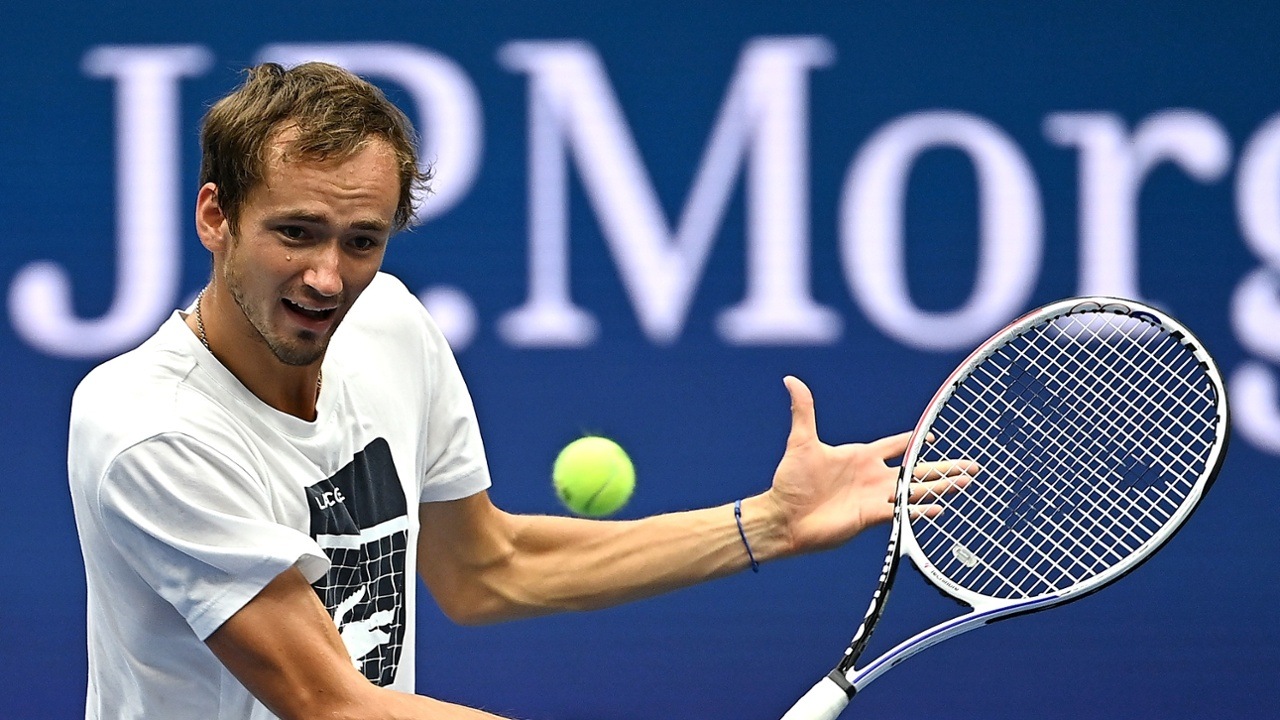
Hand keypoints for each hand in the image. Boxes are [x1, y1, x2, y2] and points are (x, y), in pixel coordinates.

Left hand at [760, 376, 973, 555]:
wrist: (784, 517)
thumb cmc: (791, 481)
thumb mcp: (801, 441)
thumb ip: (804, 410)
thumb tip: (791, 379)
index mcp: (861, 456)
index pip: (896, 444)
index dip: (915, 439)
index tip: (937, 433)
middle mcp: (873, 476)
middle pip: (916, 469)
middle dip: (944, 466)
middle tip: (971, 464)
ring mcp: (875, 497)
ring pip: (916, 490)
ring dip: (941, 485)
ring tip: (966, 481)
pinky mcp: (871, 516)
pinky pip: (901, 512)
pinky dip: (919, 509)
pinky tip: (940, 506)